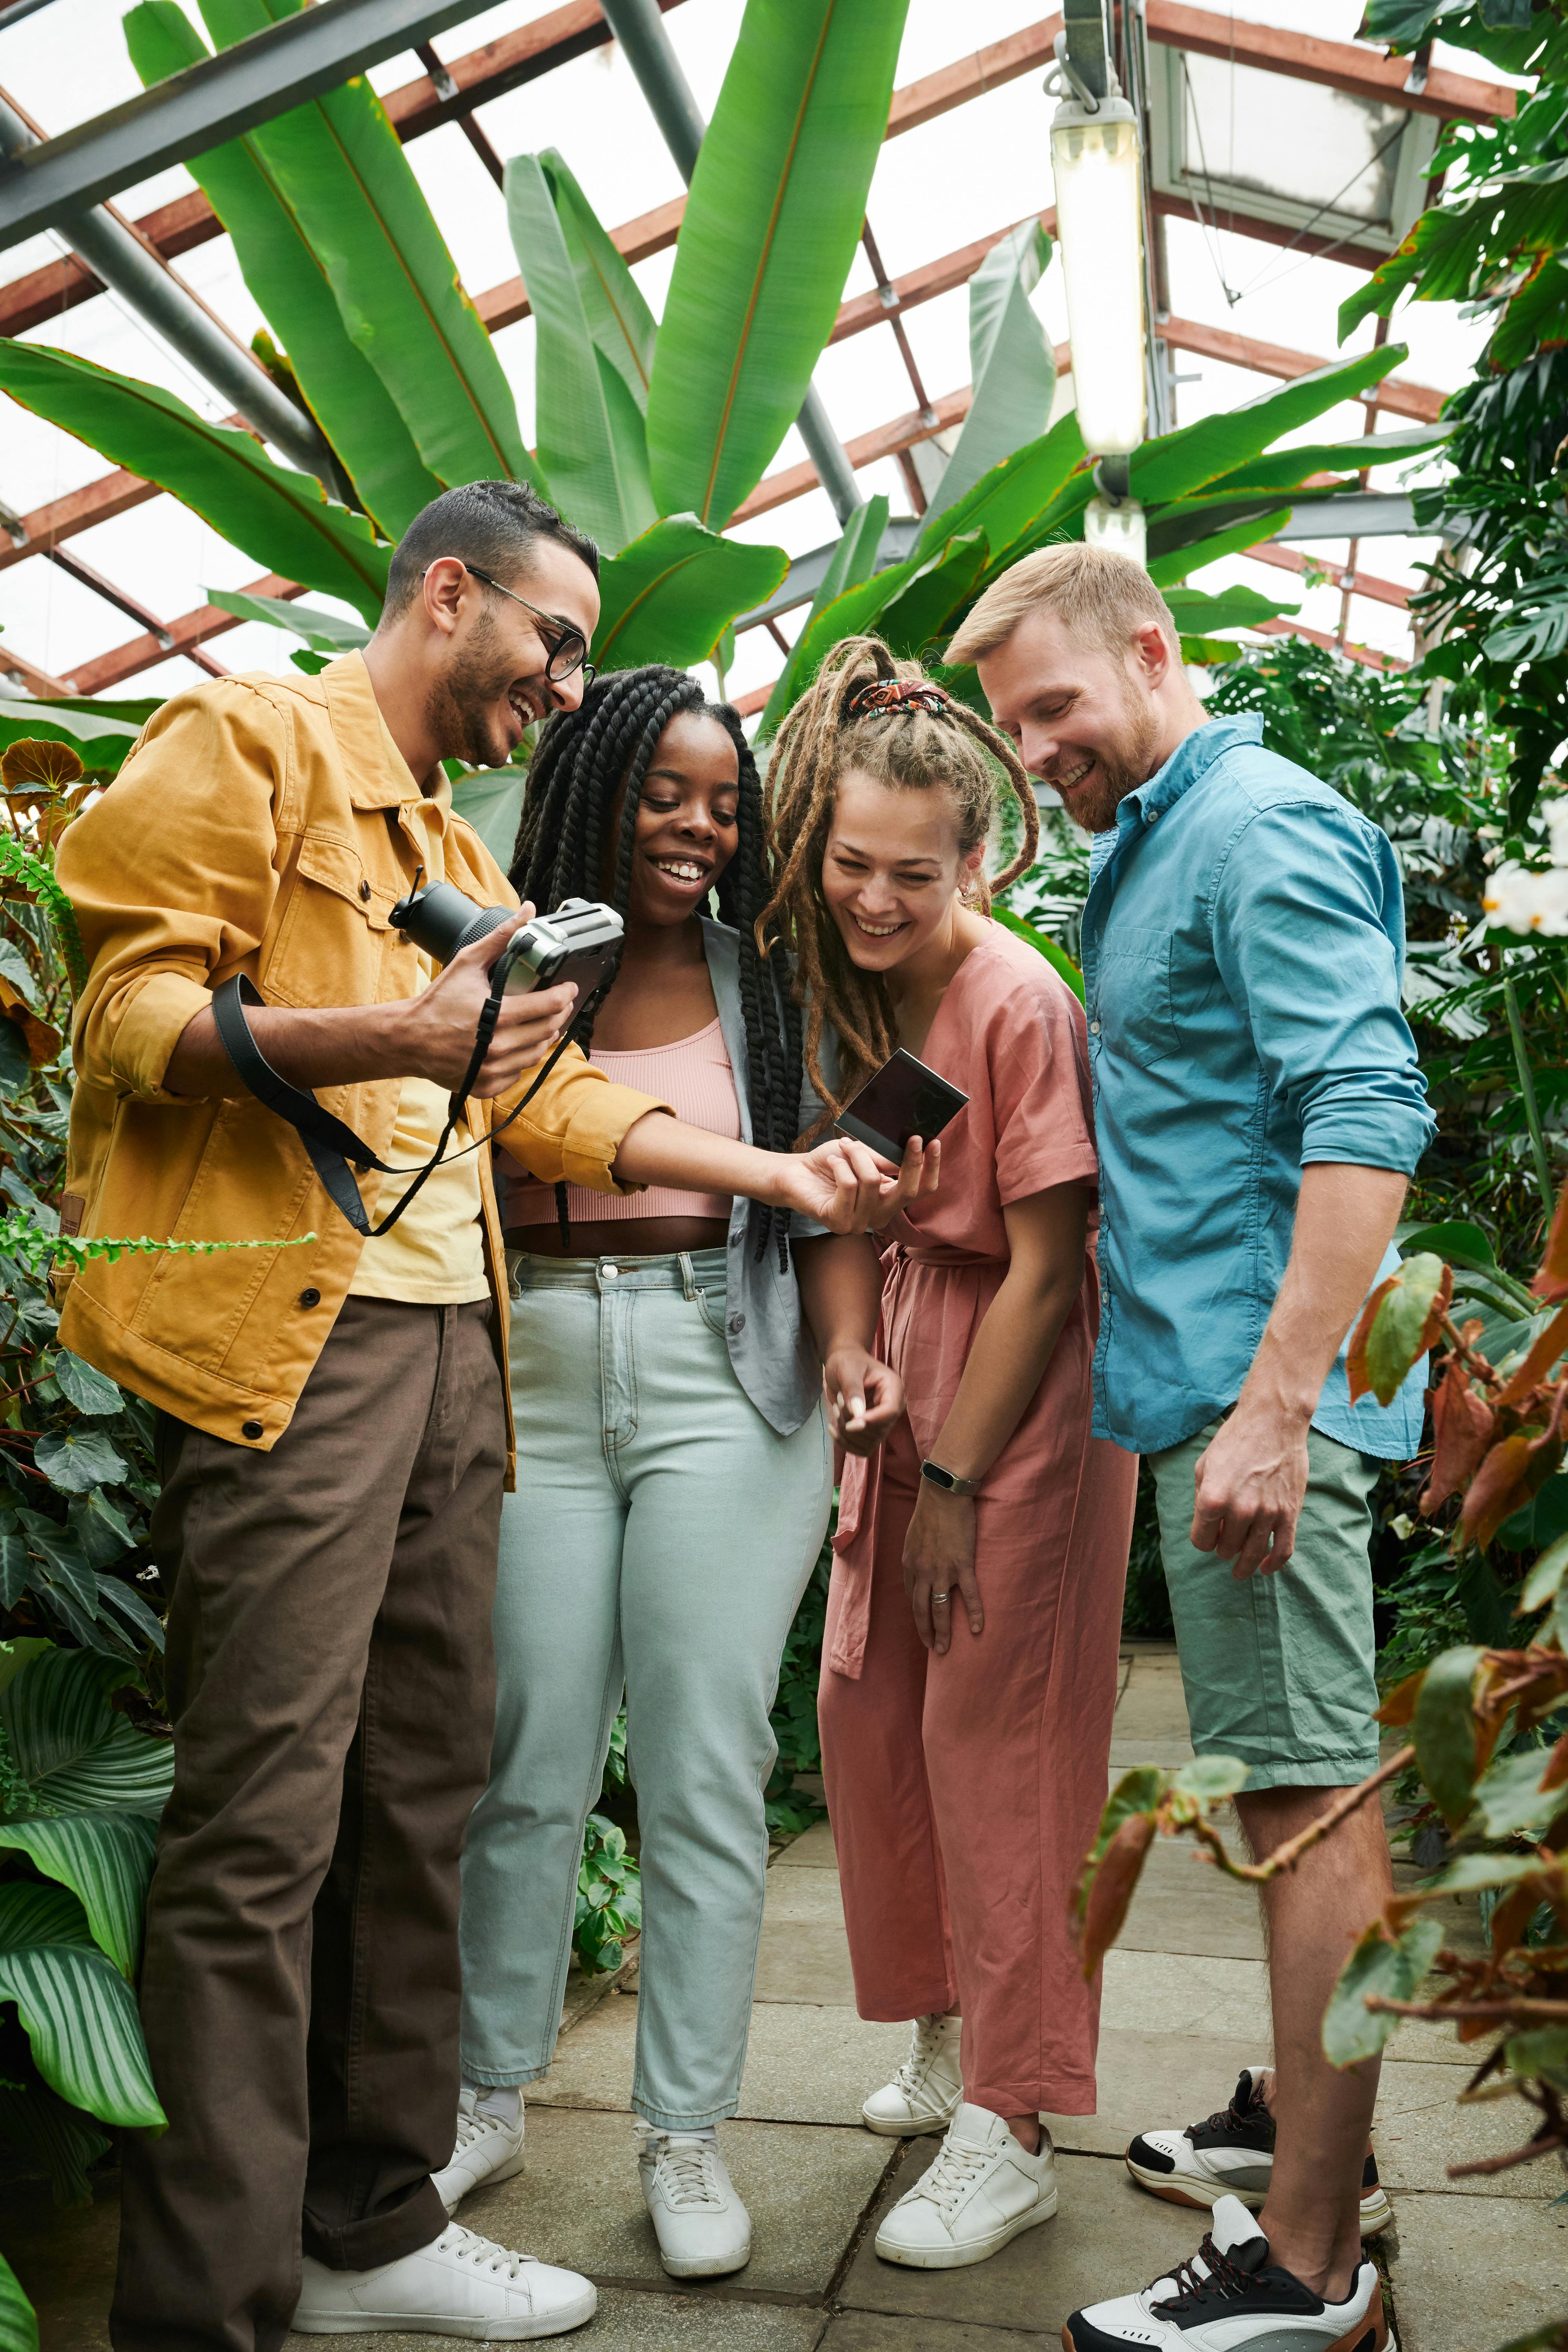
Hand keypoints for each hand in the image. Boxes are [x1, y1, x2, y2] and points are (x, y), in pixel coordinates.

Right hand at [402, 909, 577, 1096]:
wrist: (408, 1039)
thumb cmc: (437, 1001)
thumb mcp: (467, 963)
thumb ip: (501, 938)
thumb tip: (527, 912)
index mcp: (497, 1016)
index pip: (549, 1006)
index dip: (565, 994)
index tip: (569, 987)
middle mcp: (498, 1047)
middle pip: (548, 1030)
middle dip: (560, 1013)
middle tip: (560, 1003)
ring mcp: (493, 1069)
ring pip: (537, 1053)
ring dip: (544, 1036)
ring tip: (541, 1021)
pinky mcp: (487, 1085)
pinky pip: (519, 1072)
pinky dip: (522, 1057)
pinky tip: (517, 1043)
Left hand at [780, 1135, 938, 1233]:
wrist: (796, 1172)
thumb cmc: (832, 1163)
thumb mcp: (864, 1154)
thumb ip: (887, 1158)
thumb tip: (913, 1149)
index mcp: (889, 1200)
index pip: (921, 1190)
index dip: (930, 1168)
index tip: (933, 1142)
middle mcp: (879, 1216)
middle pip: (906, 1192)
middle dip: (911, 1163)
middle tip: (913, 1137)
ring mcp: (859, 1223)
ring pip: (871, 1181)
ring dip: (857, 1155)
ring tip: (844, 1148)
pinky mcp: (838, 1222)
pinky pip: (849, 1186)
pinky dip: (840, 1166)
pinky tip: (832, 1162)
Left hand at [823, 1344, 902, 1456]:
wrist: (843, 1364)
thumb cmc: (847, 1362)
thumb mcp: (847, 1370)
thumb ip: (853, 1391)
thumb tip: (858, 1416)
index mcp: (893, 1388)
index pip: (890, 1412)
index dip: (871, 1421)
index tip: (849, 1424)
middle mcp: (893, 1407)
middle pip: (879, 1431)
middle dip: (853, 1423)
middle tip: (838, 1402)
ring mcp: (883, 1421)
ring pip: (870, 1442)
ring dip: (847, 1433)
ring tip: (837, 1408)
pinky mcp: (872, 1430)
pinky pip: (863, 1449)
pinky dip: (845, 1443)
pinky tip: (833, 1428)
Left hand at [903, 1485, 981, 1653]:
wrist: (942, 1495)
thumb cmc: (930, 1511)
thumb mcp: (913, 1536)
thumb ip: (916, 1555)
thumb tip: (920, 1566)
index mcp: (910, 1564)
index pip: (912, 1595)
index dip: (918, 1611)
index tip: (924, 1621)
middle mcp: (922, 1571)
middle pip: (921, 1609)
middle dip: (925, 1631)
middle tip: (931, 1647)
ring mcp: (942, 1570)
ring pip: (939, 1609)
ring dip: (942, 1632)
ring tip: (944, 1648)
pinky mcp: (962, 1565)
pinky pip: (969, 1595)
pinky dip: (973, 1613)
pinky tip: (976, 1628)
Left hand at [1190, 1401, 1309, 1578]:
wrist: (1272, 1422)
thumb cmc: (1233, 1441)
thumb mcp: (1204, 1467)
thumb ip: (1202, 1500)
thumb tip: (1209, 1526)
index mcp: (1212, 1499)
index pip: (1201, 1541)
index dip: (1203, 1539)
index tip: (1208, 1534)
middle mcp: (1239, 1510)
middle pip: (1226, 1549)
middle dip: (1223, 1548)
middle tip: (1225, 1541)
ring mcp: (1267, 1513)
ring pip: (1252, 1554)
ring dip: (1244, 1566)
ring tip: (1240, 1571)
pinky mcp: (1289, 1513)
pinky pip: (1283, 1550)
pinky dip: (1273, 1564)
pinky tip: (1265, 1569)